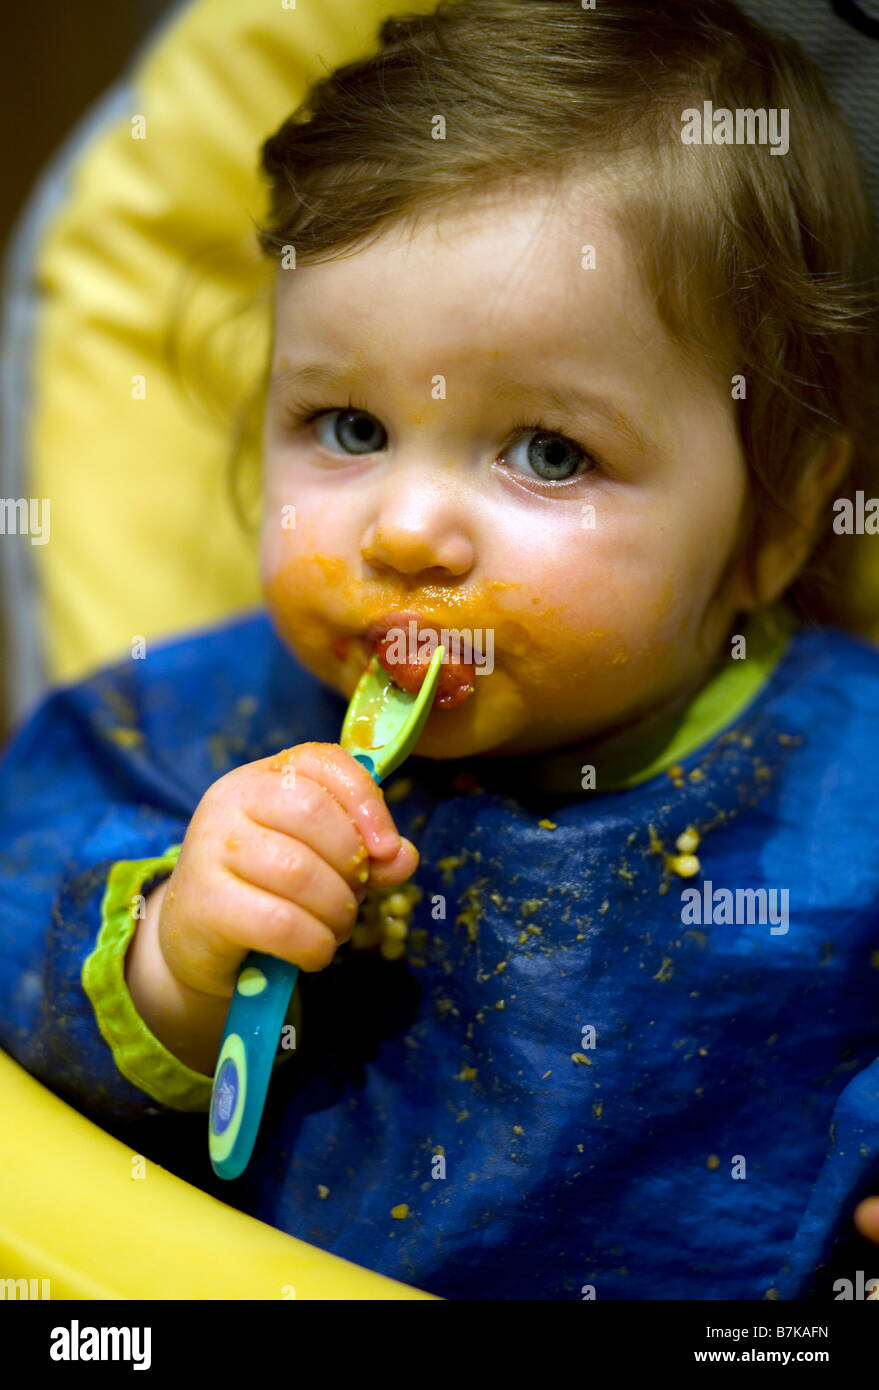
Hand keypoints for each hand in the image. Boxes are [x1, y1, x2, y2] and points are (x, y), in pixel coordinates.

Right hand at [155, 741, 417, 1001]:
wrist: (194, 938)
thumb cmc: (265, 887)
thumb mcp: (316, 857)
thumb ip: (364, 849)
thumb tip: (403, 857)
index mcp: (261, 777)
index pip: (323, 762)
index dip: (366, 802)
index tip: (388, 849)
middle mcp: (229, 801)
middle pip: (314, 815)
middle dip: (352, 866)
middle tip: (353, 898)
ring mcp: (210, 849)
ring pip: (300, 873)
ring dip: (337, 911)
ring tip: (335, 927)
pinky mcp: (206, 904)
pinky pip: (281, 923)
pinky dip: (314, 944)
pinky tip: (314, 951)